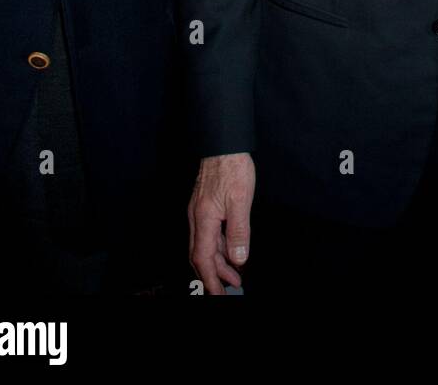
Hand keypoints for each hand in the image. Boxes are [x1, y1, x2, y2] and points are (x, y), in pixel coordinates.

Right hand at [187, 152, 255, 294]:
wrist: (223, 143)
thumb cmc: (231, 167)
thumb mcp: (240, 200)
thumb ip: (239, 232)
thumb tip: (239, 258)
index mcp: (203, 219)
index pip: (203, 258)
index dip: (211, 279)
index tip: (219, 294)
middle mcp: (197, 218)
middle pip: (200, 255)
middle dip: (214, 274)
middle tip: (229, 288)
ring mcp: (199, 212)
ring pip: (205, 245)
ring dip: (218, 261)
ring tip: (234, 273)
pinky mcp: (204, 206)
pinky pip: (209, 233)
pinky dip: (218, 246)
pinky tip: (230, 250)